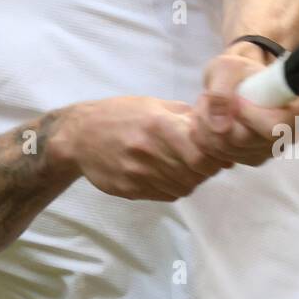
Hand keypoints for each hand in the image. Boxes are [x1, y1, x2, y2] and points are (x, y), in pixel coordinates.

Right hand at [60, 96, 235, 201]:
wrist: (77, 136)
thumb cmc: (118, 114)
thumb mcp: (151, 104)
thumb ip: (184, 115)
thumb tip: (220, 125)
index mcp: (157, 125)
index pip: (201, 153)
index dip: (215, 155)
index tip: (216, 150)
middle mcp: (148, 152)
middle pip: (195, 173)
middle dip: (206, 168)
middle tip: (205, 159)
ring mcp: (137, 174)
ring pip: (183, 187)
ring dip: (191, 179)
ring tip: (184, 165)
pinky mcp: (129, 190)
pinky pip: (165, 195)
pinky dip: (174, 187)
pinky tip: (167, 173)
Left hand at [191, 52, 298, 167]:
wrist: (234, 82)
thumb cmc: (238, 71)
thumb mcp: (227, 69)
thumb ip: (222, 93)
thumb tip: (220, 127)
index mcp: (294, 107)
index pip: (277, 126)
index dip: (250, 116)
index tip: (236, 99)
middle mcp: (287, 133)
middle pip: (247, 139)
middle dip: (218, 118)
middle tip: (207, 97)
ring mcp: (269, 148)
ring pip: (229, 149)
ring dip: (207, 126)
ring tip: (206, 103)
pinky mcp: (251, 158)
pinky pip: (222, 155)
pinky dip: (206, 137)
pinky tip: (206, 118)